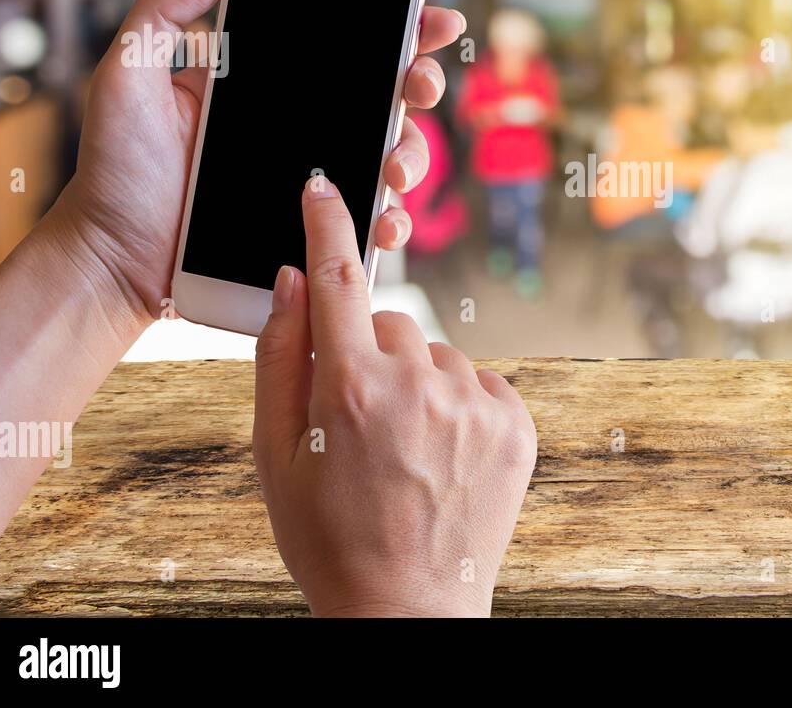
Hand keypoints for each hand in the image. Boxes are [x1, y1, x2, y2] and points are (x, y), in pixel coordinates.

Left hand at [55, 0, 464, 324]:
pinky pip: (368, 220)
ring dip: (411, 153)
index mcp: (270, 83)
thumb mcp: (126, 76)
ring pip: (391, 154)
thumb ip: (162, 13)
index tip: (428, 15)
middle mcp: (302, 125)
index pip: (343, 44)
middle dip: (421, 81)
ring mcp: (314, 178)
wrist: (113, 257)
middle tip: (418, 83)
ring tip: (393, 167)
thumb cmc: (114, 170)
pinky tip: (384, 222)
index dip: (397, 27)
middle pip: (387, 94)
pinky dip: (390, 222)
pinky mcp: (314, 228)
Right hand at [253, 178, 536, 616]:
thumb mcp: (275, 457)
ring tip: (404, 450)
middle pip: (387, 322)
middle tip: (358, 418)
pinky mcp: (517, 422)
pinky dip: (458, 403)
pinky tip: (442, 454)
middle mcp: (420, 384)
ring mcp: (476, 403)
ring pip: (435, 354)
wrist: (409, 610)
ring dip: (416, 381)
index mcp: (351, 388)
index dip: (326, 220)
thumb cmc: (328, 537)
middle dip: (367, 353)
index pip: (336, 276)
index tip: (323, 182)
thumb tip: (294, 279)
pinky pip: (478, 381)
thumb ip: (278, 359)